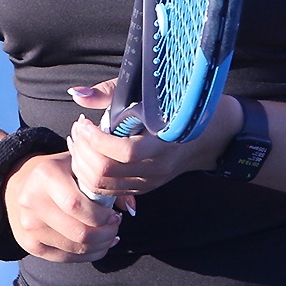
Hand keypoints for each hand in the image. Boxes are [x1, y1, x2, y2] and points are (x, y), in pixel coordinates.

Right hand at [2, 151, 121, 262]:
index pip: (77, 205)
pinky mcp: (29, 245)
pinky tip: (97, 244)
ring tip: (109, 235)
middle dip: (105, 234)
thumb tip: (130, 208)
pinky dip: (88, 255)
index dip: (102, 216)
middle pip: (79, 232)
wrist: (23, 185)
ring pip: (75, 248)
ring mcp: (29, 226)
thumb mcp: (80, 165)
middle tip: (115, 226)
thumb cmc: (61, 173)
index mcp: (45, 175)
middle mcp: (32, 201)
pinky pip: (66, 258)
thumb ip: (106, 181)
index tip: (115, 215)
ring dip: (100, 246)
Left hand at [66, 83, 238, 206]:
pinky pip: (109, 191)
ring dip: (83, 164)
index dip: (97, 139)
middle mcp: (157, 167)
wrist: (207, 135)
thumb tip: (77, 94)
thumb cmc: (176, 108)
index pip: (124, 152)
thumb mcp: (148, 93)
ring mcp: (150, 181)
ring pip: (103, 186)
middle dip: (84, 151)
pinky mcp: (144, 188)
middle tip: (78, 130)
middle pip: (107, 171)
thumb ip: (110, 93)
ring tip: (79, 141)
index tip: (85, 122)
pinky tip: (87, 156)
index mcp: (163, 143)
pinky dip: (90, 176)